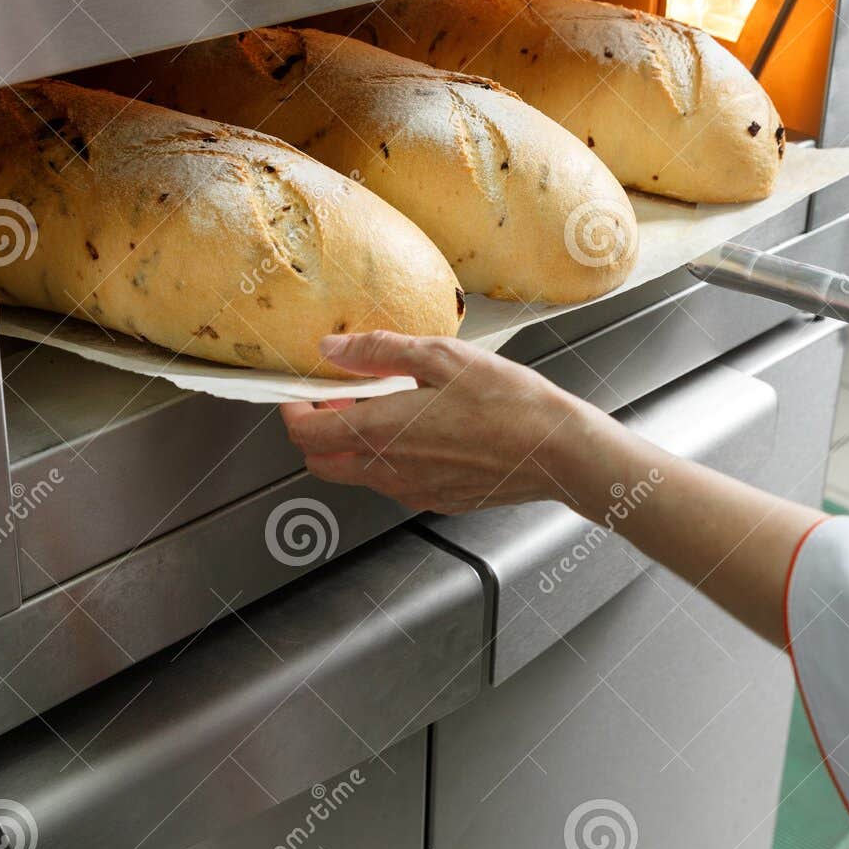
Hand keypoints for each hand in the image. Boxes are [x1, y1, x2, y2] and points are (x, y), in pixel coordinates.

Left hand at [279, 332, 600, 513]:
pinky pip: (394, 483)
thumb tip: (333, 348)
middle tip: (339, 399)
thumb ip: (377, 351)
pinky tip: (421, 431)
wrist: (556, 451)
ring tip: (387, 407)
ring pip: (356, 474)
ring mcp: (412, 491)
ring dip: (354, 444)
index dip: (292, 410)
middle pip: (321, 462)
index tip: (300, 390)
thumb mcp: (441, 356)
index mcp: (382, 431)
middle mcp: (389, 470)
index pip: (306, 432)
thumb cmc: (508, 402)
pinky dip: (389, 459)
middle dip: (318, 430)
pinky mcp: (436, 500)